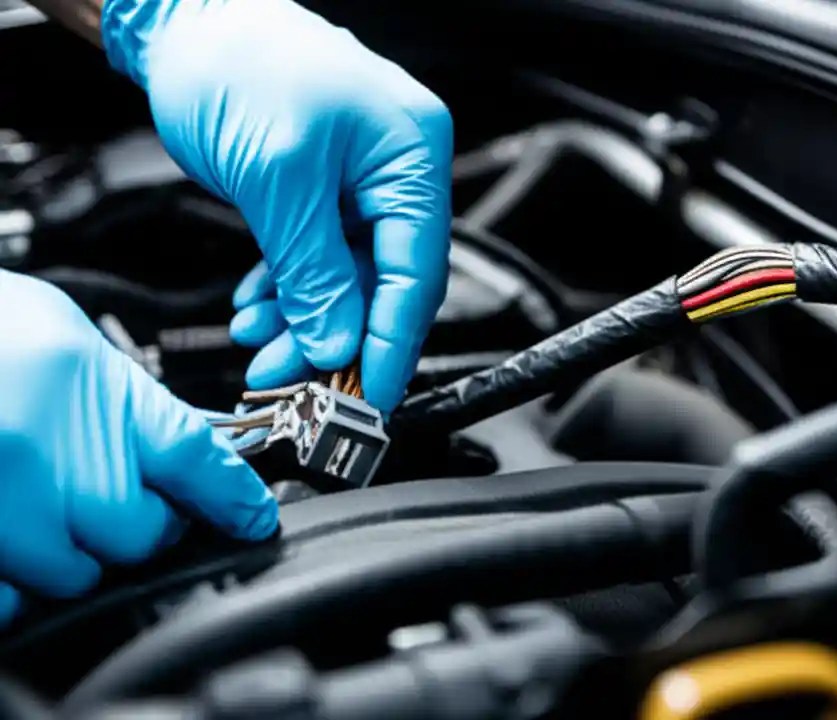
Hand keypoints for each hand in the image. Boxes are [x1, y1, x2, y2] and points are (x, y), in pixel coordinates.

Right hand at [0, 272, 276, 628]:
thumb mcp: (71, 348)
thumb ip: (134, 405)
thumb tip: (204, 449)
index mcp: (88, 388)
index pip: (196, 458)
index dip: (235, 498)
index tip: (254, 519)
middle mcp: (44, 448)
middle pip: (141, 533)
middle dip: (133, 522)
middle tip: (103, 493)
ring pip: (75, 572)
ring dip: (68, 552)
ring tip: (40, 504)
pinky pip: (8, 600)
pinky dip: (14, 581)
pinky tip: (9, 535)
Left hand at [102, 0, 452, 411]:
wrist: (182, 19)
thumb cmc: (237, 65)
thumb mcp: (278, 179)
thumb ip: (313, 270)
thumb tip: (337, 344)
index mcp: (412, 156)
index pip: (417, 271)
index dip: (393, 342)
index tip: (372, 400)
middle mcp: (399, 171)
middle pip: (385, 282)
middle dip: (339, 338)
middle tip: (296, 383)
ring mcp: (362, 181)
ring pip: (348, 278)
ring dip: (305, 320)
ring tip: (261, 349)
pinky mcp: (326, 190)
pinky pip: (320, 257)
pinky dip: (290, 290)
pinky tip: (258, 311)